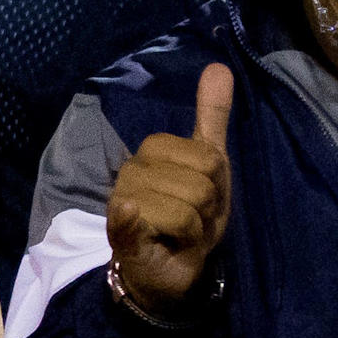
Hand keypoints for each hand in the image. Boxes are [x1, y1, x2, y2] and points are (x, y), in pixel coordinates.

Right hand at [101, 64, 233, 312]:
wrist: (168, 272)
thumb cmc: (191, 216)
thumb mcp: (210, 165)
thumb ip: (212, 116)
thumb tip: (218, 65)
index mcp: (155, 153)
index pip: (208, 155)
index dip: (216, 180)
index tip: (205, 198)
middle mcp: (132, 172)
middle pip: (201, 180)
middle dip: (209, 206)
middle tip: (194, 220)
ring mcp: (122, 203)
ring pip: (188, 205)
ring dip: (197, 228)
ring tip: (182, 234)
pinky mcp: (119, 234)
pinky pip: (137, 216)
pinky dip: (144, 222)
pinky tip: (148, 231)